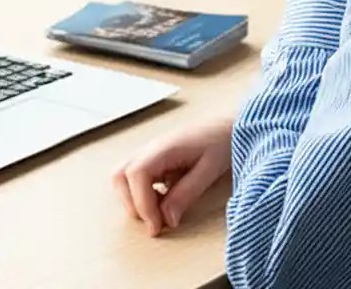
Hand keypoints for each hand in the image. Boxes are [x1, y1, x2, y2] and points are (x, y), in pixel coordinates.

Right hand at [111, 117, 232, 236]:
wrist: (230, 125)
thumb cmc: (222, 142)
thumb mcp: (208, 171)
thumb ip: (186, 194)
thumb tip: (167, 219)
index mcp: (162, 148)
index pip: (137, 175)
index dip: (142, 204)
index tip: (157, 226)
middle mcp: (150, 148)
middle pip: (120, 176)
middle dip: (132, 204)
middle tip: (155, 224)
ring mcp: (149, 152)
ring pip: (122, 176)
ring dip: (133, 199)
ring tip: (157, 214)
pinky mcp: (153, 158)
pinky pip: (134, 176)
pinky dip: (141, 194)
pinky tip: (162, 201)